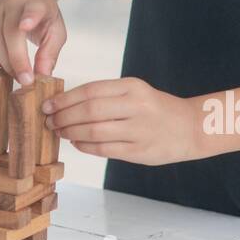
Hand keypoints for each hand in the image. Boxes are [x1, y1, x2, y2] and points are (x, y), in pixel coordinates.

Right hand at [0, 0, 66, 86]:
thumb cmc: (43, 17)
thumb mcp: (56, 31)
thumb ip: (50, 53)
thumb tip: (41, 76)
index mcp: (37, 2)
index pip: (33, 8)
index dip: (29, 17)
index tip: (26, 26)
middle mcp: (13, 1)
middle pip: (10, 32)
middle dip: (17, 59)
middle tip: (26, 80)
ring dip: (6, 62)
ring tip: (18, 75)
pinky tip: (5, 65)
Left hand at [43, 77, 201, 164]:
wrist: (190, 127)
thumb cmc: (156, 109)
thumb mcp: (135, 92)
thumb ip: (106, 96)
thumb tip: (67, 103)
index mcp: (132, 87)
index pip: (90, 90)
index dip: (65, 98)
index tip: (49, 104)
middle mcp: (136, 106)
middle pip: (89, 111)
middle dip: (63, 117)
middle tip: (50, 120)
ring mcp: (139, 130)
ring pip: (94, 131)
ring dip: (71, 132)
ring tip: (60, 131)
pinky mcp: (139, 151)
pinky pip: (104, 149)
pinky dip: (85, 146)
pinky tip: (76, 143)